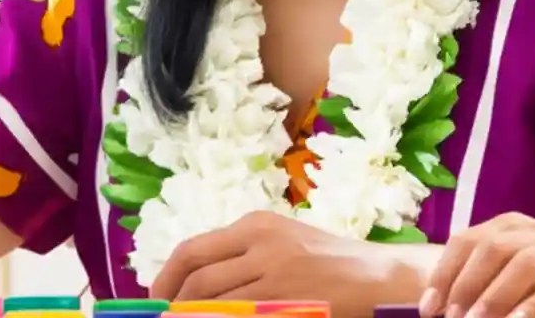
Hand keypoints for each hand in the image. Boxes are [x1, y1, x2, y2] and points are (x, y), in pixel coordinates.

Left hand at [150, 211, 392, 316]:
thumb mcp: (283, 241)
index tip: (156, 297)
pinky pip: (240, 317)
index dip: (165, 278)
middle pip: (196, 280)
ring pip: (213, 303)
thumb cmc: (331, 261)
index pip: (191, 250)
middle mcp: (259, 245)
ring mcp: (273, 276)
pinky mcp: (287, 303)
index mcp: (255, 224)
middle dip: (172, 305)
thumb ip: (242, 255)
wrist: (378, 276)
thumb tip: (194, 283)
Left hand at [419, 213, 534, 317]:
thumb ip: (473, 286)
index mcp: (506, 226)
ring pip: (524, 264)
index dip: (444, 275)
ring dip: (496, 297)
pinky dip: (532, 307)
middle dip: (467, 286)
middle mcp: (534, 230)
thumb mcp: (501, 279)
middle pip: (493, 249)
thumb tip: (432, 308)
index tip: (428, 309)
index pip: (466, 242)